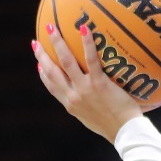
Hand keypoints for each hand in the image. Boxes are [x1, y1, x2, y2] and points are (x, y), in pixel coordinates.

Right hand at [35, 23, 143, 141]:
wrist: (124, 132)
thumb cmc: (113, 127)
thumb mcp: (93, 119)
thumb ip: (87, 107)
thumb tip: (90, 98)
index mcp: (71, 105)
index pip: (51, 86)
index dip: (43, 74)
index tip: (38, 64)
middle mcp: (73, 96)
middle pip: (52, 71)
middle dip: (42, 55)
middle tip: (35, 42)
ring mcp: (84, 89)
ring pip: (65, 61)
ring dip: (56, 43)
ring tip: (51, 27)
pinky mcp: (99, 84)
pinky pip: (91, 60)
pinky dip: (86, 44)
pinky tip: (84, 29)